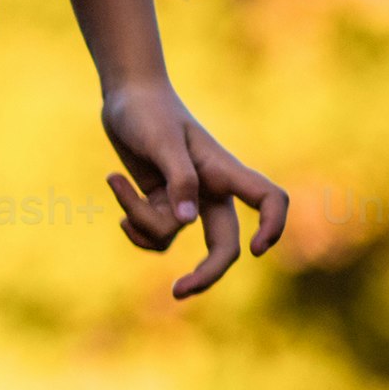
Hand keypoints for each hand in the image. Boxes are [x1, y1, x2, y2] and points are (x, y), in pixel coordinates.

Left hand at [98, 81, 286, 299]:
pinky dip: (132, 219)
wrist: (126, 97)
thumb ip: (178, 180)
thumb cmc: (149, 112)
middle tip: (177, 292)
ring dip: (140, 219)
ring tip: (116, 181)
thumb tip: (188, 223)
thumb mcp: (162, 142)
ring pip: (172, 235)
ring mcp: (187, 199)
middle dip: (205, 273)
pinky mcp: (163, 202)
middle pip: (224, 244)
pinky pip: (154, 232)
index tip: (257, 249)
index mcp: (224, 171)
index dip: (272, 226)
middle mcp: (211, 190)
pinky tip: (117, 186)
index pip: (269, 200)